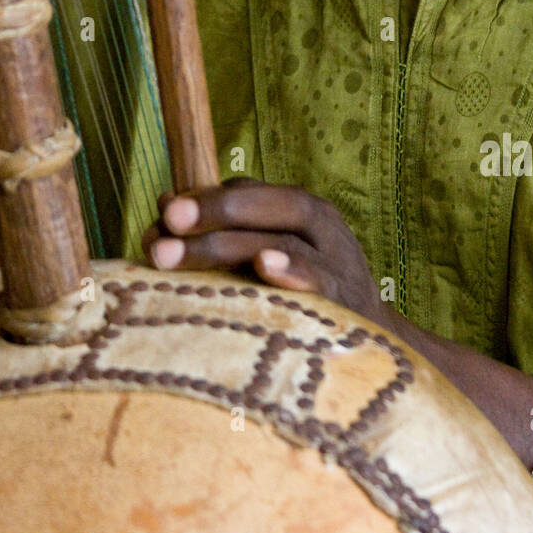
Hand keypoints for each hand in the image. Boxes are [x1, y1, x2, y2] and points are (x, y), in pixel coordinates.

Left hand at [142, 176, 382, 324]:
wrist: (367, 342)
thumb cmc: (303, 293)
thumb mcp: (269, 253)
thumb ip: (224, 230)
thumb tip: (165, 206)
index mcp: (302, 211)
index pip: (252, 191)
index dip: (207, 197)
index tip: (165, 211)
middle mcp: (325, 230)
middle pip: (275, 208)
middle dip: (217, 212)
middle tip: (168, 224)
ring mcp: (340, 266)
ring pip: (287, 243)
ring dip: (228, 246)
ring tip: (182, 252)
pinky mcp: (348, 305)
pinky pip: (321, 283)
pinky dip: (293, 273)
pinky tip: (264, 267)